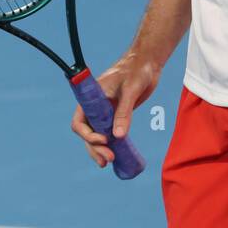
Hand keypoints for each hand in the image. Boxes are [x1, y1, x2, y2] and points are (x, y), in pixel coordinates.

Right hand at [69, 49, 161, 168]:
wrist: (147, 63)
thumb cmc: (136, 70)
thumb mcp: (130, 90)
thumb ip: (124, 112)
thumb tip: (118, 136)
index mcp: (91, 98)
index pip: (79, 121)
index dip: (87, 134)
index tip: (104, 140)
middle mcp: (95, 107)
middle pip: (87, 133)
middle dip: (95, 147)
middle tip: (108, 159)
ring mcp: (106, 112)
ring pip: (97, 136)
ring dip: (100, 150)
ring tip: (107, 163)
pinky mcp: (117, 115)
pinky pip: (110, 133)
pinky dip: (111, 145)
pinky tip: (115, 157)